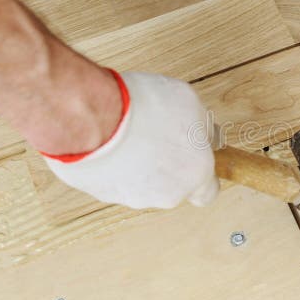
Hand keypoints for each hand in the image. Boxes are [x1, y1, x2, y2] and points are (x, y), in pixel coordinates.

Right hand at [43, 71, 218, 209]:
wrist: (91, 116)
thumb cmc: (141, 108)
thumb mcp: (190, 102)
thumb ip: (203, 126)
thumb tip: (206, 135)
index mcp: (195, 173)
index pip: (208, 191)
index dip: (202, 172)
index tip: (196, 156)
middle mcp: (167, 193)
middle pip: (173, 185)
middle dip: (168, 162)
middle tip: (159, 133)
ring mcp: (133, 197)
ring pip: (144, 183)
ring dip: (141, 163)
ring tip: (130, 132)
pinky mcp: (103, 194)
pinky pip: (116, 180)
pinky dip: (116, 165)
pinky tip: (111, 140)